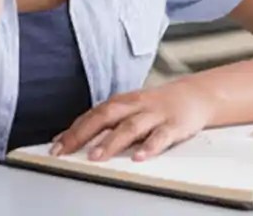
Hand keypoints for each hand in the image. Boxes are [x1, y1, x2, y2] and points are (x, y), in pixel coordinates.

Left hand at [51, 80, 210, 161]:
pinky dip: (150, 147)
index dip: (73, 130)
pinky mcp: (175, 125)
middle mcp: (137, 106)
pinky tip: (140, 157)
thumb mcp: (129, 108)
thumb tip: (65, 138)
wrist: (197, 95)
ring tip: (97, 156)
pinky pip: (162, 136)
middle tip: (67, 151)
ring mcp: (156, 114)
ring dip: (112, 142)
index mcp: (123, 102)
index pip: (93, 114)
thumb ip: (102, 122)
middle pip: (107, 116)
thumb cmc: (157, 105)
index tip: (56, 147)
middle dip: (85, 133)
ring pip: (131, 126)